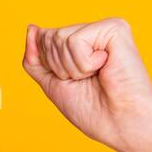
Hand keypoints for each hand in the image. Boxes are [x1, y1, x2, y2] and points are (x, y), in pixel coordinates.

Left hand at [22, 17, 151, 151]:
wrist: (120, 123)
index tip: (75, 81)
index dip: (51, 67)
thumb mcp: (52, 83)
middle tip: (87, 80)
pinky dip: (84, 64)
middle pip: (49, 38)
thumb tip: (31, 28)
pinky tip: (105, 68)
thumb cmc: (92, 110)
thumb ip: (36, 58)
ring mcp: (104, 29)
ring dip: (73, 68)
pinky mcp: (115, 28)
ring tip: (97, 76)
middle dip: (60, 67)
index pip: (43, 40)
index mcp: (80, 45)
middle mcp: (92, 33)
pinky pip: (75, 40)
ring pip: (60, 39)